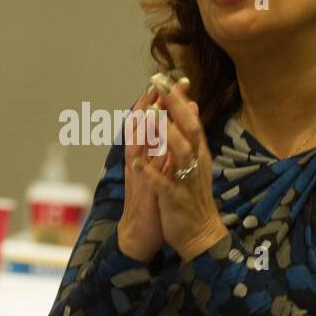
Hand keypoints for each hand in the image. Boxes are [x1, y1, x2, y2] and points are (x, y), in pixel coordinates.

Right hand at [116, 85, 168, 261]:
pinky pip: (140, 174)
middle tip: (159, 79)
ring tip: (147, 103)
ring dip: (141, 126)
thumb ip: (167, 149)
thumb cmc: (153, 203)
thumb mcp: (162, 172)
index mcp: (147, 156)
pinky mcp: (140, 192)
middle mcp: (140, 162)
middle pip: (143, 127)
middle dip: (150, 103)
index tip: (172, 80)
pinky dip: (141, 162)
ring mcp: (138, 175)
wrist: (140, 235)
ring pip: (137, 145)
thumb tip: (177, 126)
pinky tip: (142, 152)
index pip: (154, 123)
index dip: (161, 102)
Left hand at [131, 77, 228, 261]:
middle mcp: (194, 163)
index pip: (190, 119)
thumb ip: (191, 135)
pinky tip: (136, 163)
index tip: (165, 76)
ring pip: (179, 153)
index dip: (178, 98)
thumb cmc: (192, 197)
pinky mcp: (175, 201)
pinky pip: (163, 185)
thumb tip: (192, 104)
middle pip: (189, 129)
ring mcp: (185, 181)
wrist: (200, 236)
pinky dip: (150, 174)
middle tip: (160, 83)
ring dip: (164, 135)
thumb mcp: (195, 162)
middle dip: (174, 106)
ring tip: (150, 117)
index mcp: (197, 153)